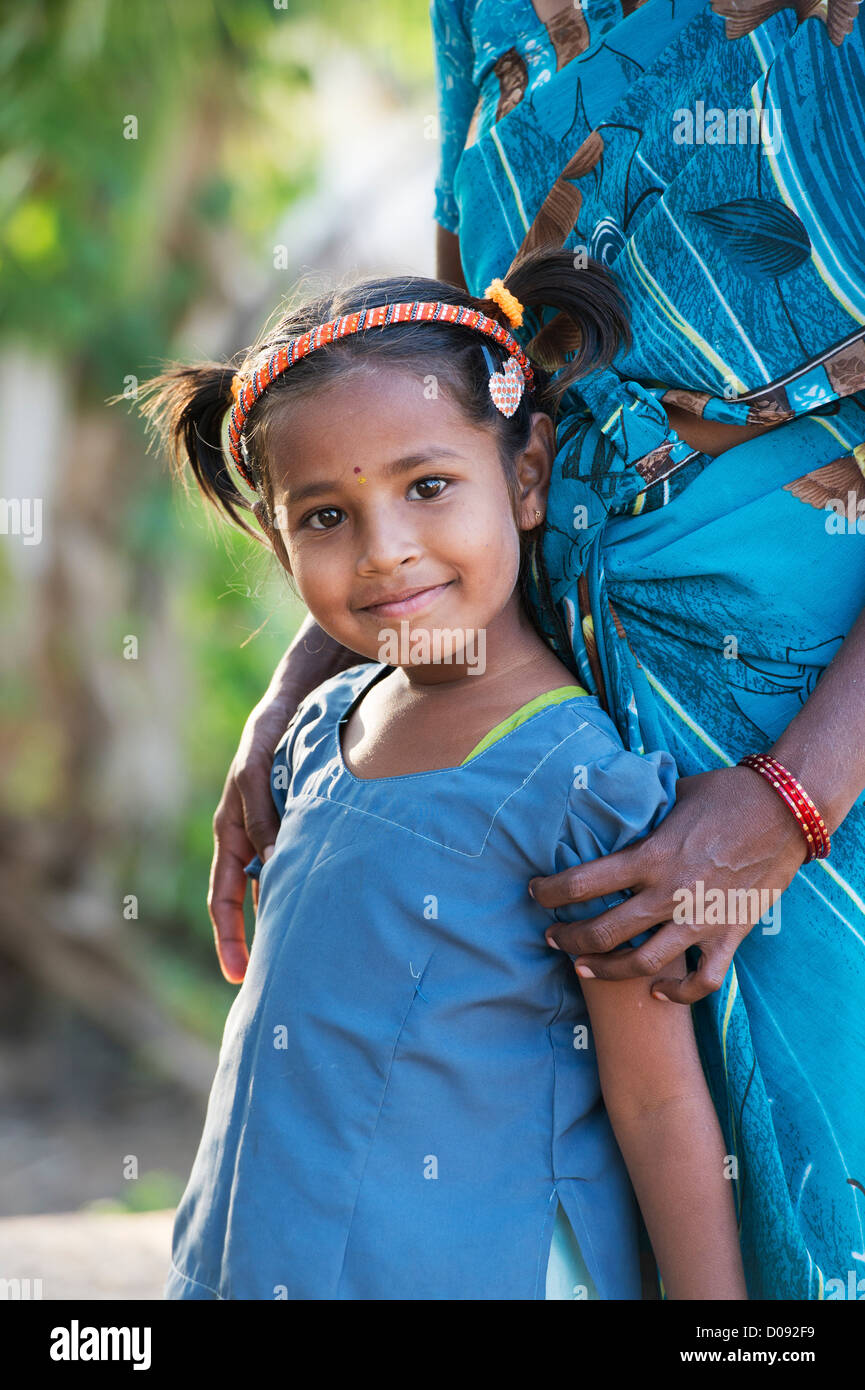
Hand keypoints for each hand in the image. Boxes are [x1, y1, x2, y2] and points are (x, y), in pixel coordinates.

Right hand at [208, 693, 293, 983]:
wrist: (302, 699)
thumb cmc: (272, 733)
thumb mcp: (258, 775)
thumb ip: (262, 818)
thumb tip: (272, 867)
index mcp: (233, 834)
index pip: (224, 898)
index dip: (230, 938)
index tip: (240, 977)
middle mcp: (253, 840)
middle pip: (252, 904)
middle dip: (260, 943)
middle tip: (277, 983)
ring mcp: (279, 834)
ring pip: (281, 889)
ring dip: (290, 920)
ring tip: (311, 958)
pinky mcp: (305, 825)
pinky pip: (306, 866)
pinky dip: (315, 890)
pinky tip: (340, 909)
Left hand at [531, 766, 808, 1002]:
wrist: (786, 811)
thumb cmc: (727, 793)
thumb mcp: (673, 793)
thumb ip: (641, 809)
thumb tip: (610, 800)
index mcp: (650, 856)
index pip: (582, 883)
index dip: (550, 892)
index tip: (535, 893)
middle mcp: (669, 893)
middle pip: (603, 931)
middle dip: (568, 938)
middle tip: (552, 936)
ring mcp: (700, 920)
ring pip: (642, 964)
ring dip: (606, 970)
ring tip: (584, 968)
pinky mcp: (730, 934)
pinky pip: (701, 980)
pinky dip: (677, 993)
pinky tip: (658, 992)